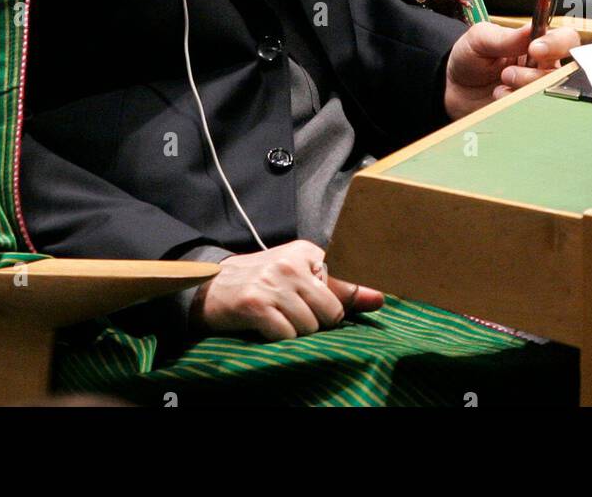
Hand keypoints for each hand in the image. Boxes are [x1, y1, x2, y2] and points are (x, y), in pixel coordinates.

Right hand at [189, 239, 383, 340]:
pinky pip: (286, 336)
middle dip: (314, 323)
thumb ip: (341, 289)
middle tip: (291, 314)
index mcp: (307, 251)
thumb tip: (379, 299)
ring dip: (295, 332)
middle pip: (330, 313)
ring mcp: (272, 282)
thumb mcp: (301, 277)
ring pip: (309, 327)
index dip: (330, 308)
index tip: (312, 305)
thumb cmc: (263, 283)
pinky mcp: (255, 304)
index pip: (342, 290)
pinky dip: (278, 339)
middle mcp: (291, 263)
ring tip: (277, 318)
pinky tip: (265, 326)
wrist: (211, 286)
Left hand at [444, 20, 579, 119]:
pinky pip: (537, 111)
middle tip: (508, 73)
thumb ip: (505, 36)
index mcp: (537, 43)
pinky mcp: (531, 111)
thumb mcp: (480, 39)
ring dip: (523, 89)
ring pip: (550, 93)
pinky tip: (500, 99)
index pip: (566, 39)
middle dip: (535, 74)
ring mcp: (539, 91)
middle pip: (564, 71)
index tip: (534, 49)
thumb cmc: (470, 60)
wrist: (453, 91)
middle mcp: (544, 67)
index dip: (557, 44)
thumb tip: (531, 27)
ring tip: (501, 84)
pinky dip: (516, 104)